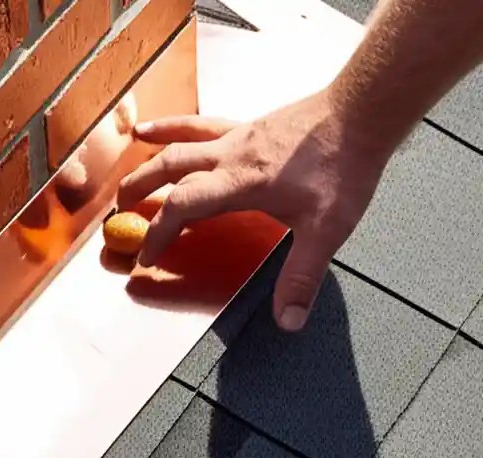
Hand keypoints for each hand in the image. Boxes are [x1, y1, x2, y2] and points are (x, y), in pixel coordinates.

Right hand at [117, 89, 392, 330]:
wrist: (361, 113)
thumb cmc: (344, 165)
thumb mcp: (326, 229)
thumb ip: (302, 275)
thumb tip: (288, 319)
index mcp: (240, 183)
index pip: (182, 207)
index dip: (158, 233)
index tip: (145, 257)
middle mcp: (230, 156)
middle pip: (169, 168)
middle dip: (139, 190)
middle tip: (120, 213)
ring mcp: (238, 137)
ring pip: (180, 142)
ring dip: (150, 156)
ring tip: (127, 166)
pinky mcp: (250, 126)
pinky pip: (202, 124)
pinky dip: (175, 126)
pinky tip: (159, 127)